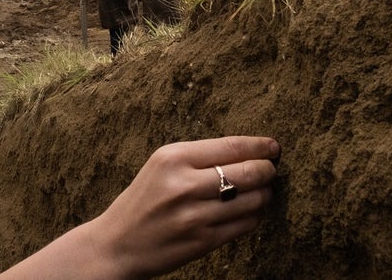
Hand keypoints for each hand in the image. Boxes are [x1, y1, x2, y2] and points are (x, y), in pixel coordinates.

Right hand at [84, 136, 278, 277]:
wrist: (118, 244)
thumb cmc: (144, 199)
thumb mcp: (162, 167)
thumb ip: (199, 157)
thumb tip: (249, 151)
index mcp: (172, 158)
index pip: (231, 146)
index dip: (259, 146)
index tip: (273, 147)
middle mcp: (184, 185)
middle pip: (248, 172)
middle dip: (267, 170)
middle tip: (270, 169)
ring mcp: (194, 216)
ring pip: (252, 200)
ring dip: (264, 194)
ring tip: (262, 191)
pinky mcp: (203, 241)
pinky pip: (245, 224)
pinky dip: (255, 215)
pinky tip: (251, 210)